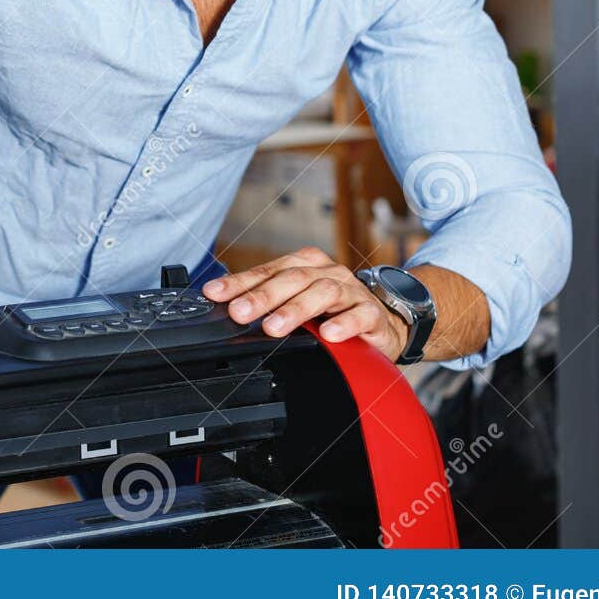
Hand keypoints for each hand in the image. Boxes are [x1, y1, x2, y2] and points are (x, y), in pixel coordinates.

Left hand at [202, 248, 410, 361]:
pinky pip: (360, 314)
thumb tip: (226, 306)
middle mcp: (327, 272)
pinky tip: (328, 334)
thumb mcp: (297, 302)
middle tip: (240, 313)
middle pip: (292, 279)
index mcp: (304, 265)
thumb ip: (268, 302)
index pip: (267, 271)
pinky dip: (343, 323)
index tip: (214, 294)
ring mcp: (351, 290)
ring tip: (274, 327)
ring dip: (296, 310)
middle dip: (263, 296)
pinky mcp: (373, 312)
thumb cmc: (333, 310)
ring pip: (323, 293)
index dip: (239, 282)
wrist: (383, 321)